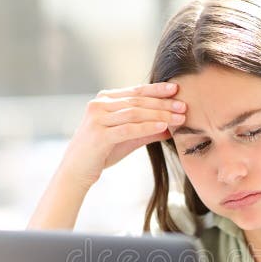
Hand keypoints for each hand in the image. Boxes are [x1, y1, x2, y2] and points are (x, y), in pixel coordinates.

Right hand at [61, 82, 186, 187]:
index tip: (176, 90)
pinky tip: (163, 126)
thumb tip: (172, 127)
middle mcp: (99, 105)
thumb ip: (147, 130)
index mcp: (104, 100)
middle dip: (163, 103)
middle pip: (137, 101)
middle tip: (184, 105)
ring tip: (179, 117)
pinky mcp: (99, 135)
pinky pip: (128, 128)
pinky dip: (147, 126)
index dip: (157, 90)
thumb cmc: (101, 153)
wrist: (77, 171)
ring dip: (159, 114)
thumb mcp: (128, 139)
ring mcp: (97, 119)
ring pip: (135, 113)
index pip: (136, 92)